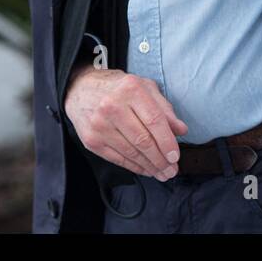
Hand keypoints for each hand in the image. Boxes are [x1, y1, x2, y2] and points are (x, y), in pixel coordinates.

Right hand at [64, 66, 188, 179]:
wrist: (80, 89)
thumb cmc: (118, 88)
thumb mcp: (145, 88)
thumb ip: (164, 108)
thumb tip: (181, 130)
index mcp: (131, 89)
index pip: (155, 121)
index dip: (168, 142)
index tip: (176, 156)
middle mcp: (113, 106)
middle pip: (143, 140)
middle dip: (161, 160)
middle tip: (171, 170)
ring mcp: (100, 124)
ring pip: (131, 152)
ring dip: (150, 167)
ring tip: (162, 173)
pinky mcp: (92, 139)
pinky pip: (118, 158)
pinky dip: (135, 167)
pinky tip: (145, 169)